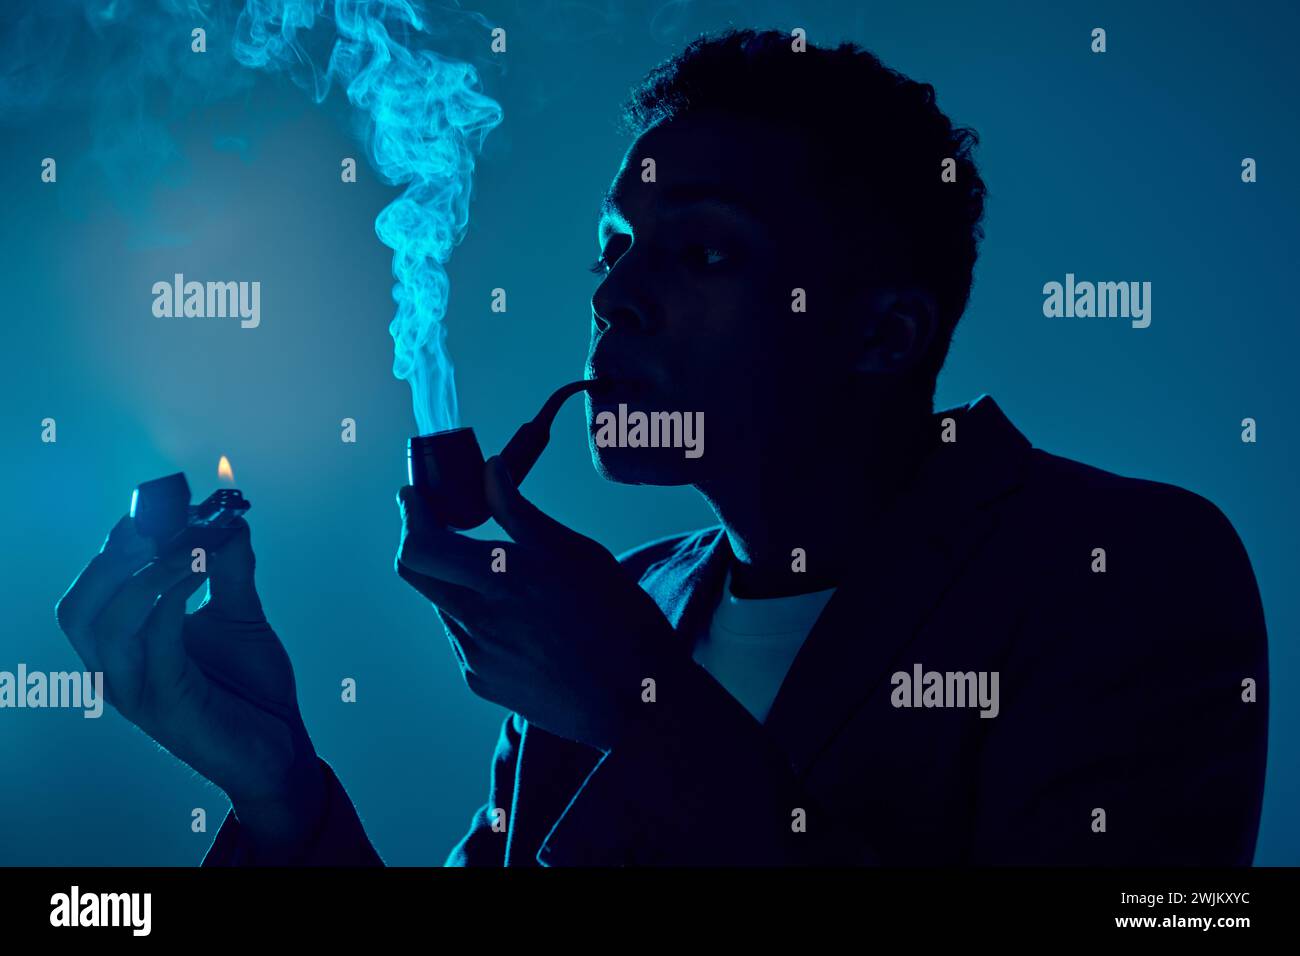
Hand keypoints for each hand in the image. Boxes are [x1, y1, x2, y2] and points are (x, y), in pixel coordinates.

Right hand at [56, 515, 324, 856]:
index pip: (96, 584)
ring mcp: (135, 690)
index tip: (166, 496)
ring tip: (194, 541)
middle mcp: (116, 669)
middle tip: (169, 515)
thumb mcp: (240, 614)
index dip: (124, 536)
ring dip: (148, 570)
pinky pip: (153, 642)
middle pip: (79, 604)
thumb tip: (229, 516)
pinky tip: (204, 569)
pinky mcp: (164, 704)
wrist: (283, 747)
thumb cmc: (252, 687)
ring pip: (106, 622)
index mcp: (124, 645)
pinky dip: (172, 597)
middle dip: (118, 552)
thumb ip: (230, 567)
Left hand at [395, 456, 682, 749]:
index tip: (415, 498)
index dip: (411, 517)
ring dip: (454, 581)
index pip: (419, 547)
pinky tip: (518, 617)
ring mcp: (475, 657)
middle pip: (416, 574)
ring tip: (503, 576)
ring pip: (442, 605)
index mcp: (501, 582)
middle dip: (424, 542)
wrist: (635, 704)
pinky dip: (475, 615)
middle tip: (446, 523)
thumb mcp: (576, 553)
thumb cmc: (619, 621)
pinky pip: (463, 637)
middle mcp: (476, 622)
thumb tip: (490, 470)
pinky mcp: (482, 683)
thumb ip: (520, 513)